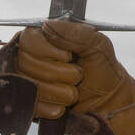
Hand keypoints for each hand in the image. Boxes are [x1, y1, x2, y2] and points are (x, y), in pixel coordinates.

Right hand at [15, 20, 134, 134]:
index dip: (48, 51)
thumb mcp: (98, 45)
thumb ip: (76, 33)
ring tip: (74, 91)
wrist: (109, 103)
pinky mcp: (29, 105)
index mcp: (45, 39)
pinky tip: (65, 107)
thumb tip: (47, 26)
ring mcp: (28, 83)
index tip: (68, 57)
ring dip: (59, 92)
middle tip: (78, 76)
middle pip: (26, 63)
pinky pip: (30, 106)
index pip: (28, 39)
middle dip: (59, 73)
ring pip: (29, 86)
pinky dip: (53, 108)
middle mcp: (31, 59)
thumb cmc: (103, 70)